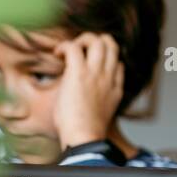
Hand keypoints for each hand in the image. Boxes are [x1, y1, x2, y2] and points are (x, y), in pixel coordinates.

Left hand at [52, 33, 125, 149]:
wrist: (84, 137)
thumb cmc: (87, 132)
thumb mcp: (103, 116)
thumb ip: (104, 101)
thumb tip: (95, 96)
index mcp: (115, 89)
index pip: (118, 63)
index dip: (105, 60)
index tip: (90, 66)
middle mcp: (108, 77)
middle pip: (111, 44)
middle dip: (95, 40)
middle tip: (80, 50)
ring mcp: (95, 73)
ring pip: (96, 40)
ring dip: (81, 40)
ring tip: (69, 51)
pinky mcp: (78, 73)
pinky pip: (73, 47)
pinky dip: (64, 46)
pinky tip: (58, 54)